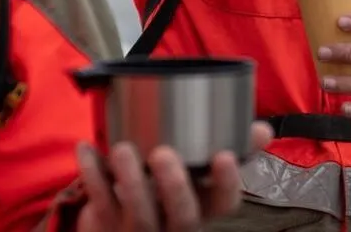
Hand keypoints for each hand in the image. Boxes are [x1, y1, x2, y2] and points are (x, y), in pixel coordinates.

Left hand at [76, 122, 272, 231]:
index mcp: (201, 208)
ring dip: (130, 180)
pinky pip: (100, 202)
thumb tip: (264, 129)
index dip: (227, 184)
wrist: (124, 226)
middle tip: (162, 154)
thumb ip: (230, 148)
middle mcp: (174, 225)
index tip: (224, 155)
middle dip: (174, 186)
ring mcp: (141, 230)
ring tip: (122, 150)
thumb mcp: (197, 174)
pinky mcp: (108, 226)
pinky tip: (87, 149)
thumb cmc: (166, 193)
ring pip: (140, 215)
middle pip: (183, 217)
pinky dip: (91, 174)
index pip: (224, 205)